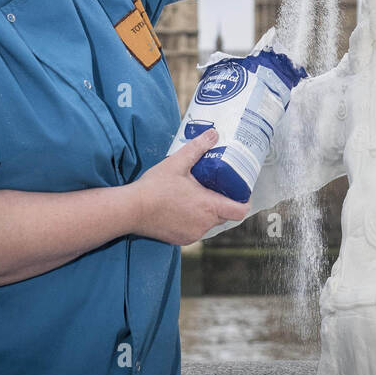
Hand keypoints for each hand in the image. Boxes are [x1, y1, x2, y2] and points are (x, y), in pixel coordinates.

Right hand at [129, 130, 249, 244]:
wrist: (131, 210)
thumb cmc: (155, 187)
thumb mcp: (177, 163)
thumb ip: (198, 148)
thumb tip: (214, 134)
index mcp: (208, 206)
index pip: (239, 211)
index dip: (244, 201)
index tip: (241, 192)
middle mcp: (204, 224)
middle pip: (225, 216)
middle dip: (223, 203)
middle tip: (216, 187)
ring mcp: (192, 235)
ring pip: (209, 224)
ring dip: (207, 212)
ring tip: (197, 196)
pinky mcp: (180, 240)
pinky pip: (195, 230)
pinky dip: (194, 220)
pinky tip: (183, 208)